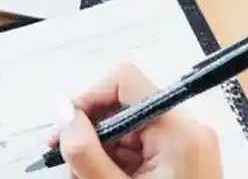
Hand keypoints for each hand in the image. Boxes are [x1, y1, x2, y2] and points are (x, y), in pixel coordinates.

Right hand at [51, 64, 221, 178]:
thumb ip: (83, 150)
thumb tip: (60, 107)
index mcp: (178, 131)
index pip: (124, 81)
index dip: (87, 97)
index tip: (64, 127)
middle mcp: (187, 131)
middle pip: (122, 107)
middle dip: (89, 133)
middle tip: (67, 165)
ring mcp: (186, 147)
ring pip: (126, 131)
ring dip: (98, 153)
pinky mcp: (181, 162)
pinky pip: (138, 149)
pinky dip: (114, 164)